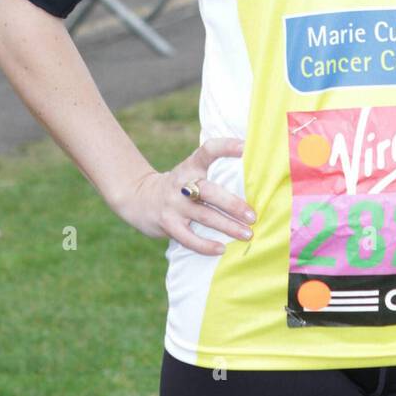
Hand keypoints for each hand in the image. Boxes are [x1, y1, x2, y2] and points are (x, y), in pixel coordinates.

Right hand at [114, 137, 254, 255]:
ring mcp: (174, 205)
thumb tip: (256, 182)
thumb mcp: (191, 172)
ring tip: (247, 234)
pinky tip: (222, 249)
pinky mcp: (168, 224)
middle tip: (253, 216)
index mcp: (190, 166)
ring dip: (228, 226)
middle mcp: (182, 184)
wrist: (139, 198)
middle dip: (233, 204)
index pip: (208, 150)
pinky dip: (205, 245)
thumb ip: (213, 175)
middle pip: (210, 191)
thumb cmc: (179, 187)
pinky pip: (188, 238)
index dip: (226, 146)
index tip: (245, 147)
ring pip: (204, 216)